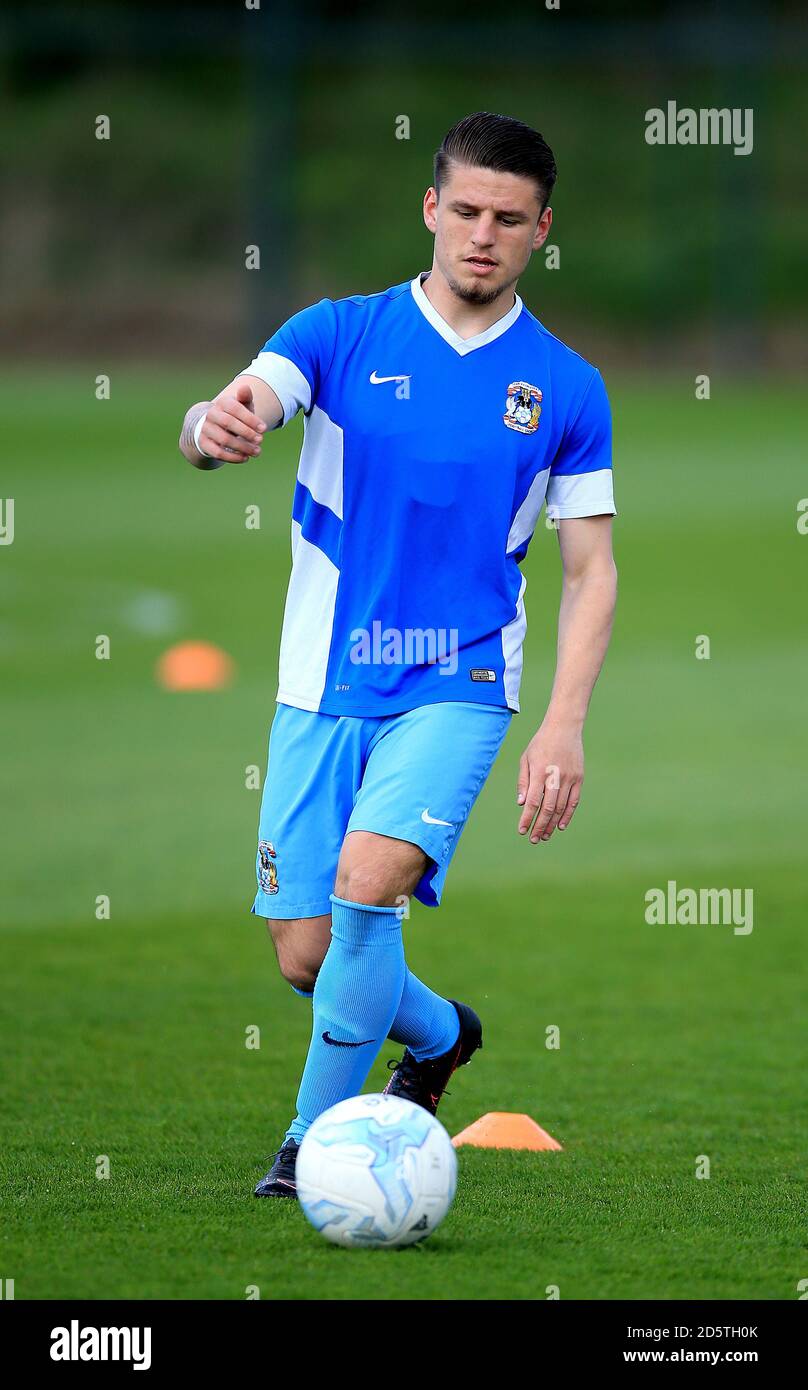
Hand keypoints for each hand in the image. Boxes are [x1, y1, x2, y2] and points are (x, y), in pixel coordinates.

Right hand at [198, 382, 266, 462]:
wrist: (216, 428)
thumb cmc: (236, 417)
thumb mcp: (243, 406)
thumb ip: (245, 398)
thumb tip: (245, 388)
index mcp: (222, 403)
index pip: (235, 408)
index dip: (250, 419)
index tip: (264, 429)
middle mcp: (211, 414)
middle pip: (228, 422)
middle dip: (247, 432)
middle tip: (260, 440)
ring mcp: (206, 429)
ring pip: (224, 439)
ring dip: (242, 447)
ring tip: (257, 452)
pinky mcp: (204, 444)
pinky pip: (217, 452)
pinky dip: (233, 458)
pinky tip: (245, 458)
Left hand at [517, 721, 583, 842]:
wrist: (564, 728)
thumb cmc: (540, 744)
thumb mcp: (526, 759)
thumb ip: (524, 781)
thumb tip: (522, 804)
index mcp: (540, 772)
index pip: (533, 802)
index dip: (527, 818)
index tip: (522, 830)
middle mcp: (556, 777)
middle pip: (547, 809)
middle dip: (540, 826)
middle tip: (534, 839)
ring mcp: (569, 778)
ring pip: (561, 808)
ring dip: (552, 824)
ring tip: (545, 835)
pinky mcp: (579, 778)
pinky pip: (574, 801)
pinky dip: (567, 815)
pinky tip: (561, 826)